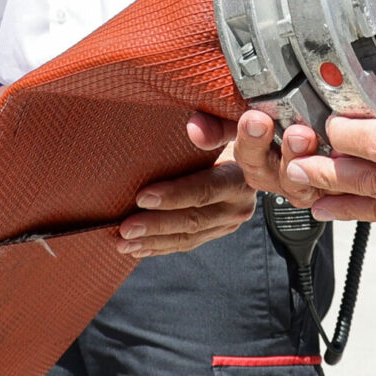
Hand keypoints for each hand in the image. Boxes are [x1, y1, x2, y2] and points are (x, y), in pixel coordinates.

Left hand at [116, 130, 257, 258]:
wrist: (253, 159)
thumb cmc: (230, 136)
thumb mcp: (228, 126)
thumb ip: (215, 126)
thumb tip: (194, 129)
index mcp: (239, 178)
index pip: (204, 190)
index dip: (174, 195)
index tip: (142, 196)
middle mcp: (237, 206)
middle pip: (193, 219)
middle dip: (156, 225)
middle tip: (125, 227)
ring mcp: (226, 223)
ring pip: (187, 237)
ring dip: (152, 241)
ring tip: (123, 242)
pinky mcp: (215, 232)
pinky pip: (186, 243)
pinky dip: (160, 246)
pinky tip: (136, 248)